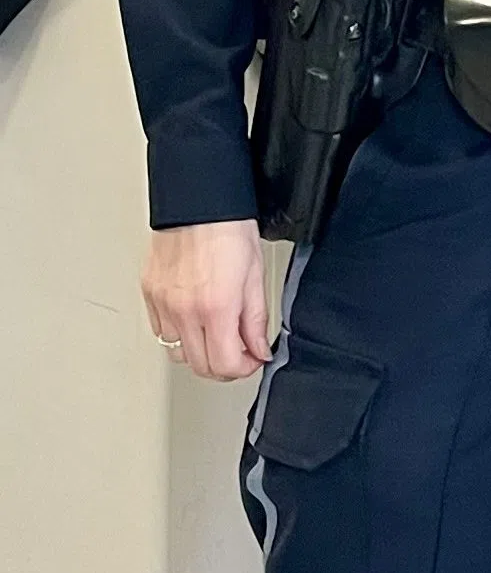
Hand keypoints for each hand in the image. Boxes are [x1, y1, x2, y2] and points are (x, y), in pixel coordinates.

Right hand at [143, 219, 271, 382]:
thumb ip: (256, 320)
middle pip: (200, 367)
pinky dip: (179, 334)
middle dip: (224, 366)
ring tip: (216, 334)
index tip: (253, 359)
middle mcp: (185, 311)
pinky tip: (194, 320)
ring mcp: (163, 305)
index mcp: (216, 307)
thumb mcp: (255, 275)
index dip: (244, 368)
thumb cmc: (229, 230)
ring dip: (200, 352)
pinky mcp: (149, 295)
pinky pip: (161, 332)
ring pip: (177, 353)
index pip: (226, 364)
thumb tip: (258, 349)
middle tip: (239, 352)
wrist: (198, 203)